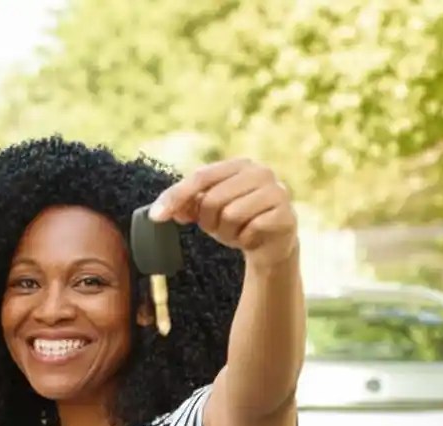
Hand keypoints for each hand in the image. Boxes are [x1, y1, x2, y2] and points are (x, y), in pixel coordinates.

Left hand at [148, 158, 297, 268]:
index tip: (156, 217)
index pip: (200, 176)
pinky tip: (254, 237)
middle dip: (209, 221)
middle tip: (220, 227)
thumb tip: (159, 212)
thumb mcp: (208, 211)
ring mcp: (277, 192)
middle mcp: (261, 172)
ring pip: (231, 216)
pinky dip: (246, 240)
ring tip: (238, 231)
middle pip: (212, 199)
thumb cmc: (237, 220)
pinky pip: (251, 230)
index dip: (176, 196)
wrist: (272, 243)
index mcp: (239, 165)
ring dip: (227, 233)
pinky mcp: (286, 215)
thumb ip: (185, 204)